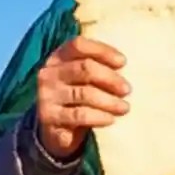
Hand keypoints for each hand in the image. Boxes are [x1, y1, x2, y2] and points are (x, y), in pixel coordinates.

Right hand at [35, 36, 130, 158]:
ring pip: (84, 93)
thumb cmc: (76, 96)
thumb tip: (125, 66)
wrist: (54, 129)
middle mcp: (49, 74)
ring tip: (124, 107)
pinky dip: (98, 117)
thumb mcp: (82, 79)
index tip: (123, 62)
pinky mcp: (49, 118)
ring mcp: (47, 96)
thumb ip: (97, 67)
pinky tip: (110, 119)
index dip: (102, 51)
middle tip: (127, 89)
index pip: (78, 45)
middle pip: (84, 68)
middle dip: (110, 78)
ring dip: (109, 101)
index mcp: (58, 58)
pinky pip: (79, 115)